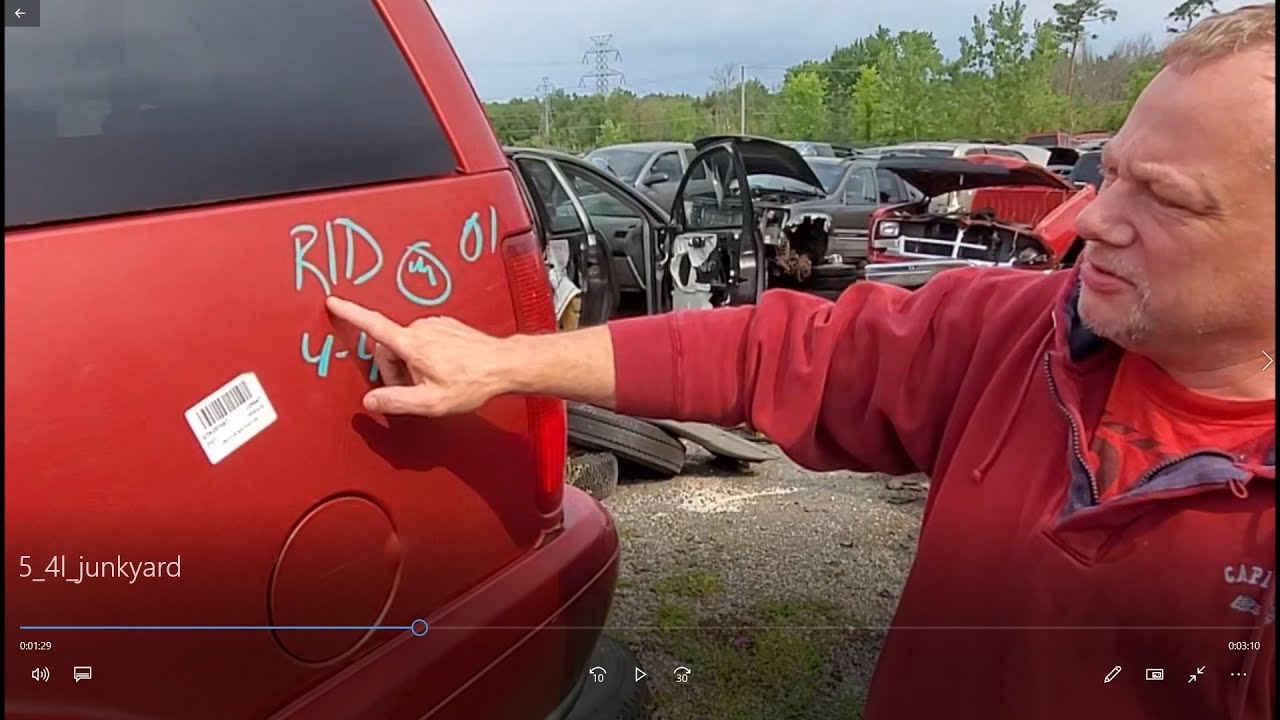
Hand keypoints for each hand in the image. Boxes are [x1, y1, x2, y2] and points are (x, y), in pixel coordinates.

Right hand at [325, 297, 510, 416]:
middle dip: (393, 370)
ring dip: (409, 364)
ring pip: (406, 345)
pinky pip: (422, 340)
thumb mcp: (431, 402)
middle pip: (389, 347)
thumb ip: (396, 401)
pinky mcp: (445, 326)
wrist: (503, 365)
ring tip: (432, 382)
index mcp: (412, 344)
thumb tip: (370, 400)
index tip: (334, 302)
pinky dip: (423, 356)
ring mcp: (435, 325)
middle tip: (413, 391)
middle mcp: (421, 328)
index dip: (351, 314)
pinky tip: (443, 370)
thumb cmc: (472, 382)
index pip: (373, 326)